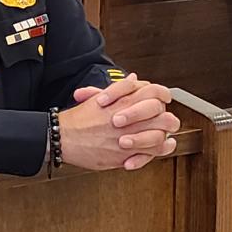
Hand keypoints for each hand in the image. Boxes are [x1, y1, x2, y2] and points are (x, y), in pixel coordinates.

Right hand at [59, 77, 179, 171]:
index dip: (163, 95)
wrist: (64, 137)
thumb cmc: (78, 120)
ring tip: (167, 135)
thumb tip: (134, 79)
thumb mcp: (99, 96)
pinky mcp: (127, 152)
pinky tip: (164, 146)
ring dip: (165, 134)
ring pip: (161, 133)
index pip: (155, 92)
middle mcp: (129, 117)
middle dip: (167, 117)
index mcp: (124, 100)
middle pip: (162, 113)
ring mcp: (130, 135)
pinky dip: (161, 149)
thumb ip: (120, 88)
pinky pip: (152, 152)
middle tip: (166, 120)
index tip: (164, 100)